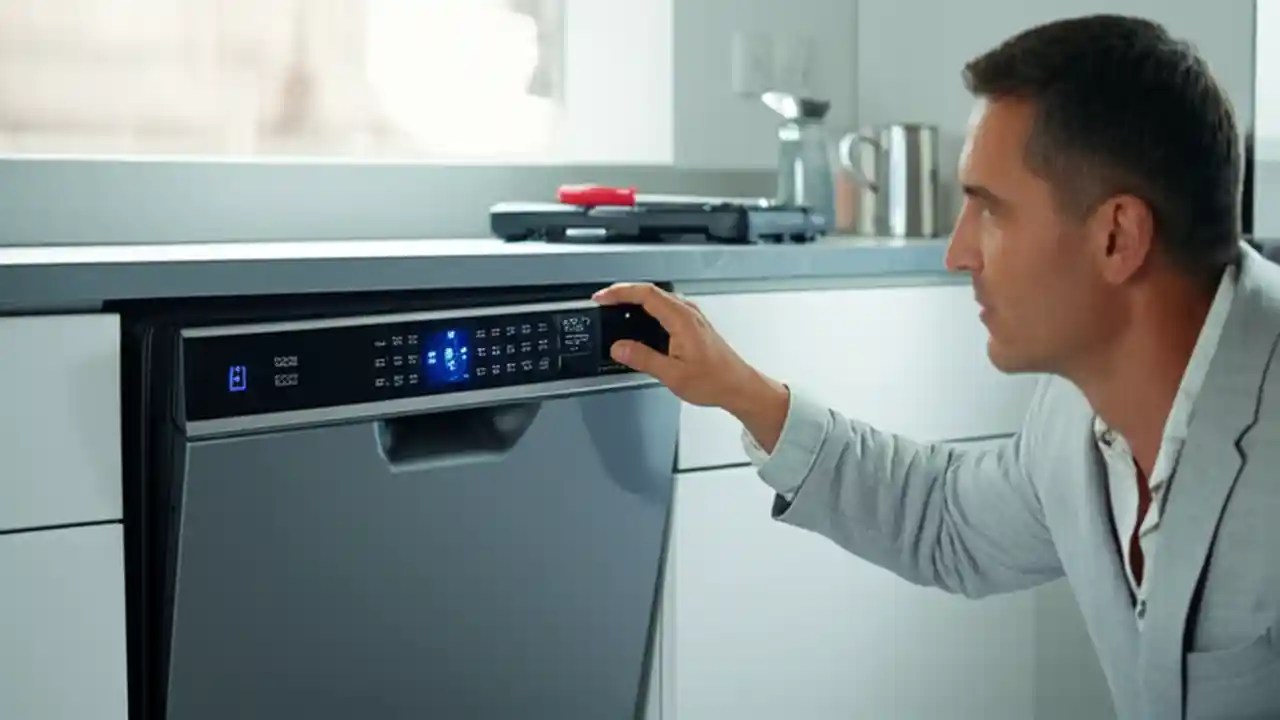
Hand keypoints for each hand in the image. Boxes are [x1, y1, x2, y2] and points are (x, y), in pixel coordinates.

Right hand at [591, 282, 789, 451]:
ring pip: (659, 298)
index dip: (620, 292)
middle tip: (604, 301)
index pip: (646, 294)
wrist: (738, 386)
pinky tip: (641, 322)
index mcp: (682, 319)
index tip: (602, 298)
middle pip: (651, 291)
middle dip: (624, 293)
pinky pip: (666, 307)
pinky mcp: (693, 325)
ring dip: (636, 300)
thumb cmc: (714, 380)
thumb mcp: (672, 374)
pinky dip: (648, 309)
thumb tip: (619, 348)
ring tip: (617, 308)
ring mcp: (692, 317)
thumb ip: (643, 359)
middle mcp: (688, 313)